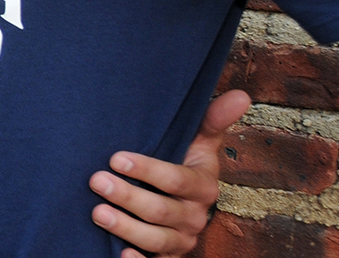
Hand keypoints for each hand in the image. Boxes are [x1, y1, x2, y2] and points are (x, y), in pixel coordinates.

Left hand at [90, 89, 251, 257]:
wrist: (177, 196)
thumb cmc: (182, 159)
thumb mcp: (197, 139)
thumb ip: (212, 119)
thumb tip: (241, 95)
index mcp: (203, 186)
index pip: (176, 180)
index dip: (147, 170)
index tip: (116, 158)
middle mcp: (194, 216)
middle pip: (161, 211)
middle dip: (128, 196)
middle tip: (96, 181)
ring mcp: (180, 239)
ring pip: (155, 239)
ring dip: (125, 227)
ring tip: (97, 212)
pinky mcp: (166, 256)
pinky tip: (120, 254)